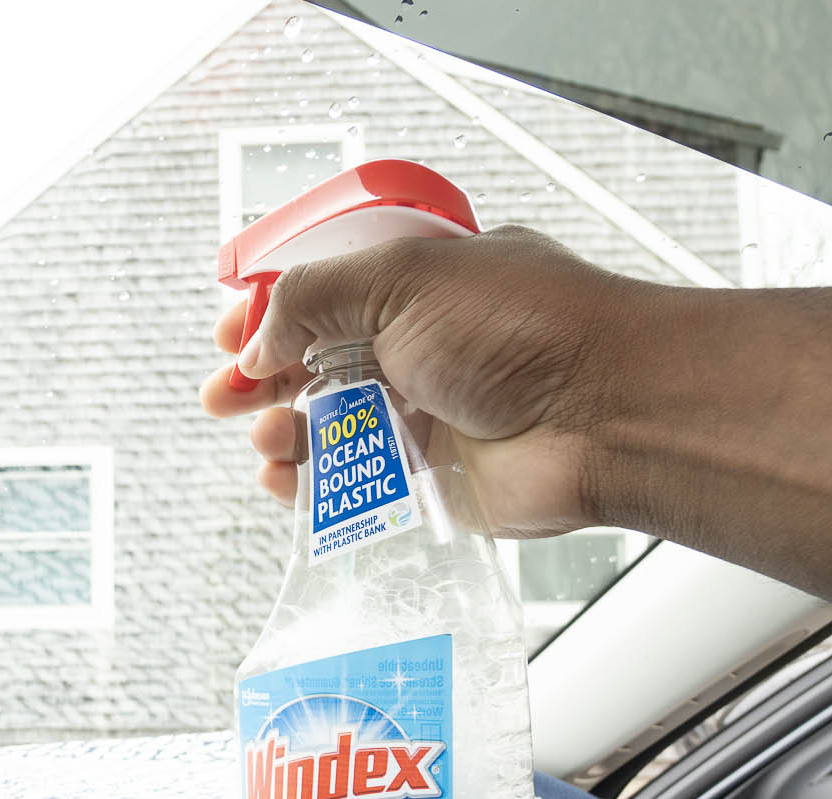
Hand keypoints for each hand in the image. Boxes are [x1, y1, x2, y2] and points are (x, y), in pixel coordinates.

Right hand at [199, 226, 648, 538]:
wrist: (607, 414)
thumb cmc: (529, 330)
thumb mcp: (405, 279)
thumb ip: (315, 298)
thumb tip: (260, 338)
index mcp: (422, 281)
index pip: (329, 288)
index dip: (274, 308)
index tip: (231, 329)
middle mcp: (424, 344)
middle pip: (319, 360)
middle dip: (262, 377)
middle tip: (224, 394)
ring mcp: (429, 413)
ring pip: (330, 426)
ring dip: (284, 431)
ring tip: (266, 436)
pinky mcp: (432, 478)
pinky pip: (356, 485)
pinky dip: (313, 485)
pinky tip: (288, 481)